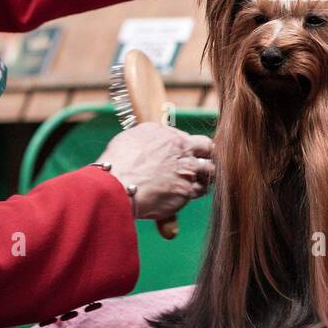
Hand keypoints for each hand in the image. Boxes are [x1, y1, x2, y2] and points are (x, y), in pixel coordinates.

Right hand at [95, 121, 213, 220]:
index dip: (191, 146)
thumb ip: (153, 138)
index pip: (192, 138)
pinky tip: (189, 192)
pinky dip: (197, 191)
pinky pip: (201, 190)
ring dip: (205, 174)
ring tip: (199, 179)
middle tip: (205, 161)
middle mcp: (183, 150)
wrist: (117, 185)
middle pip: (209, 148)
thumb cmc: (118, 162)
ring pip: (210, 170)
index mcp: (170, 135)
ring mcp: (188, 170)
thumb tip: (158, 141)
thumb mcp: (134, 137)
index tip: (188, 153)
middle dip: (208, 154)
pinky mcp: (186, 191)